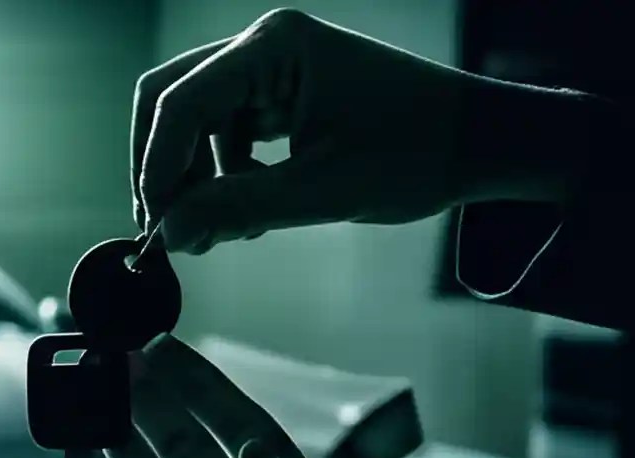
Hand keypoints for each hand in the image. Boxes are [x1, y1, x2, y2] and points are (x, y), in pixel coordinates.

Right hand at [131, 8, 586, 253]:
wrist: (479, 143)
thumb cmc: (417, 154)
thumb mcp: (322, 191)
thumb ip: (237, 209)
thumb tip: (167, 236)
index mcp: (275, 47)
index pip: (181, 102)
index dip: (156, 168)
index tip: (155, 228)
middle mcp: (264, 44)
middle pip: (171, 98)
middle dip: (161, 166)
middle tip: (164, 229)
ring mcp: (272, 65)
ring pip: (193, 119)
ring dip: (192, 176)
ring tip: (214, 232)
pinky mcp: (282, 91)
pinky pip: (225, 130)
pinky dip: (221, 173)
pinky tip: (245, 214)